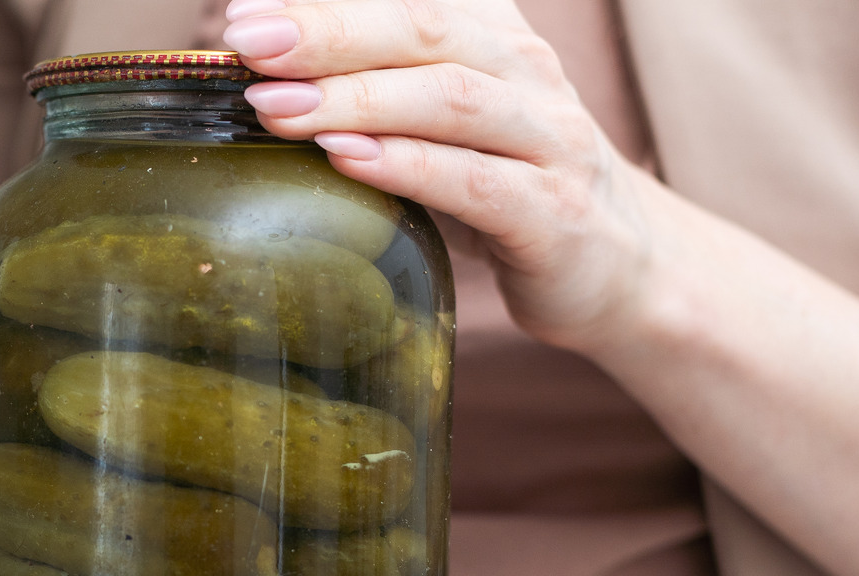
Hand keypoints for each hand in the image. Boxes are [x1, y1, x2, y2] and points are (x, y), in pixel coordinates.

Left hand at [223, 0, 664, 351]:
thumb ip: (375, 85)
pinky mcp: (553, 213)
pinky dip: (407, 165)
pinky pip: (475, 181)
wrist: (615, 267)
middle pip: (423, 30)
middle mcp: (526, 71)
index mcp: (492, 35)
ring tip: (276, 107)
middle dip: (328, 31)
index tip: (243, 9)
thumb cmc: (502, 184)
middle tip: (247, 41)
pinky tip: (346, 161)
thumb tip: (265, 71)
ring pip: (448, 99)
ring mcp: (548, 140)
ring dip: (354, 98)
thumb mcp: (440, 119)